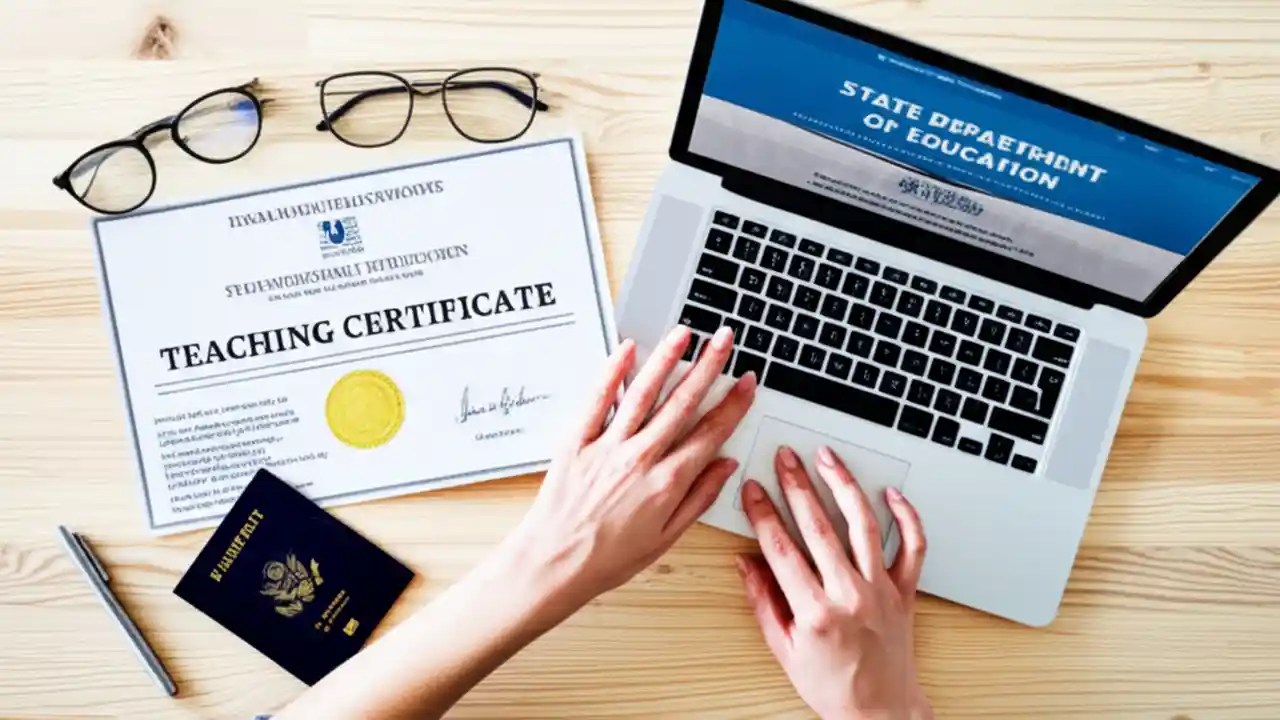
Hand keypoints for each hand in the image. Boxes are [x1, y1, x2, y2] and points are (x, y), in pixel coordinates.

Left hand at [505, 324, 755, 614]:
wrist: (554, 563)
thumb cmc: (608, 558)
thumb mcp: (666, 537)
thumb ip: (700, 497)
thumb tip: (726, 465)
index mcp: (668, 482)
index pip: (710, 431)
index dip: (733, 403)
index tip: (746, 381)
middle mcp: (641, 457)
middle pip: (683, 402)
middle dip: (709, 366)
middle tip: (725, 339)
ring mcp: (608, 446)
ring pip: (644, 393)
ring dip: (667, 359)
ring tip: (685, 333)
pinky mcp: (577, 441)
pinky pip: (598, 400)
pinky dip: (613, 372)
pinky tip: (627, 348)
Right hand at [737, 446, 930, 719]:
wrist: (880, 713)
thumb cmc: (832, 687)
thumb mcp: (783, 650)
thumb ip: (763, 602)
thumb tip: (745, 562)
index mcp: (814, 612)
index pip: (781, 547)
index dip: (763, 512)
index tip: (752, 489)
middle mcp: (849, 595)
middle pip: (818, 526)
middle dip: (796, 485)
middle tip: (784, 457)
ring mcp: (880, 590)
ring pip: (862, 524)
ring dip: (842, 485)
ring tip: (827, 458)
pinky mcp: (904, 592)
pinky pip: (912, 547)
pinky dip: (906, 517)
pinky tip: (891, 493)